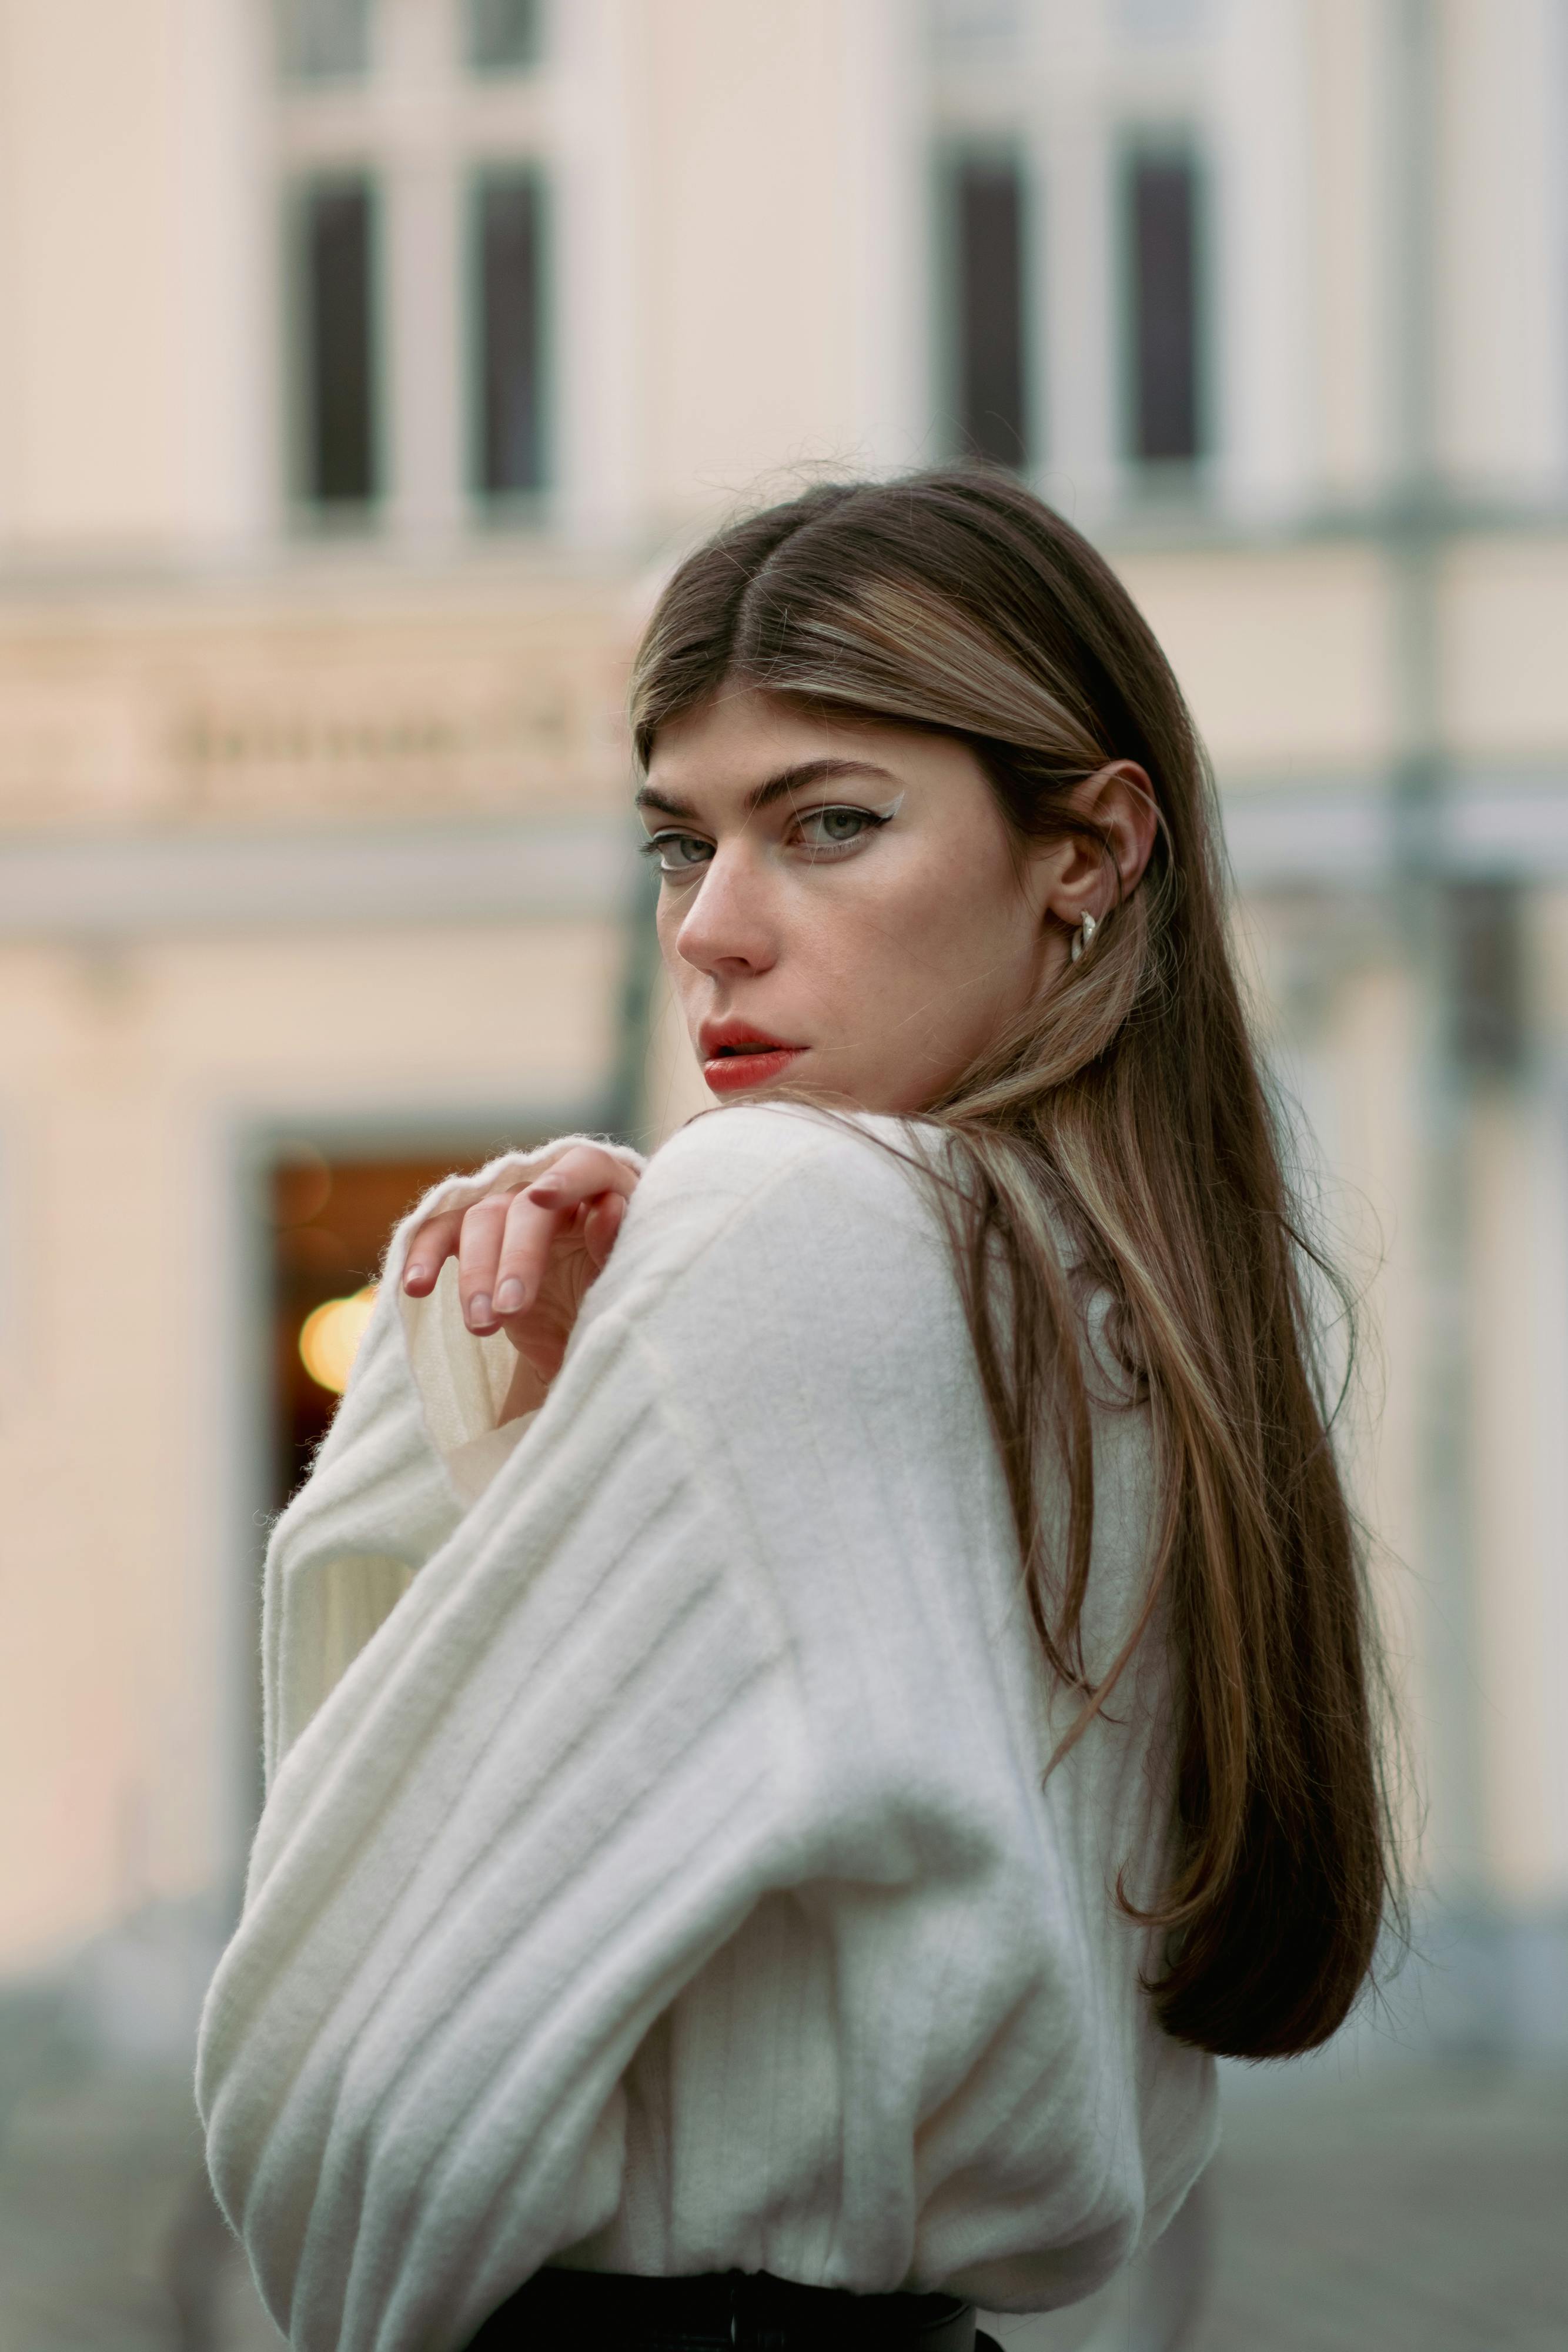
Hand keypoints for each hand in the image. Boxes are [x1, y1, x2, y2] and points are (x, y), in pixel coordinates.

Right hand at [401, 1145, 639, 1402]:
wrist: (586, 1337)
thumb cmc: (616, 1302)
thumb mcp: (627, 1282)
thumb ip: (617, 1246)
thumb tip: (608, 1207)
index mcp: (604, 1192)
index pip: (586, 1167)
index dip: (568, 1179)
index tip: (544, 1198)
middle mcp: (552, 1192)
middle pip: (523, 1206)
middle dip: (515, 1258)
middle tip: (511, 1309)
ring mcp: (509, 1210)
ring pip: (480, 1221)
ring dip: (476, 1274)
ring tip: (482, 1325)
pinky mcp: (474, 1237)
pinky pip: (442, 1236)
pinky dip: (425, 1258)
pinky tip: (414, 1288)